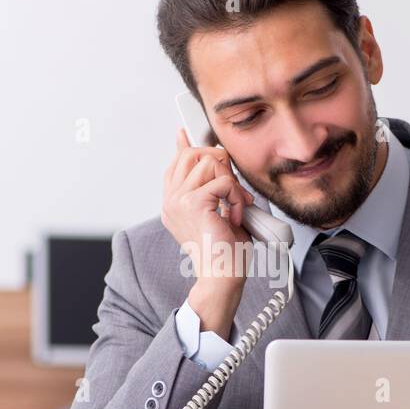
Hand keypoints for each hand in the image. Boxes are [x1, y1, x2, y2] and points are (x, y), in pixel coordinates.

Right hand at [161, 126, 256, 285]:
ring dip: (233, 184)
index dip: (185, 146)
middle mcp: (171, 200)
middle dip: (220, 162)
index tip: (185, 132)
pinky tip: (236, 217)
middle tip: (232, 189)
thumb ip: (216, 187)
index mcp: (174, 203)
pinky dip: (237, 197)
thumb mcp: (220, 211)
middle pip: (192, 154)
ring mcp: (179, 200)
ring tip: (236, 208)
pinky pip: (224, 181)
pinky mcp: (193, 203)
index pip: (175, 164)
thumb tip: (218, 161)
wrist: (223, 276)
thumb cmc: (225, 251)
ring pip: (210, 163)